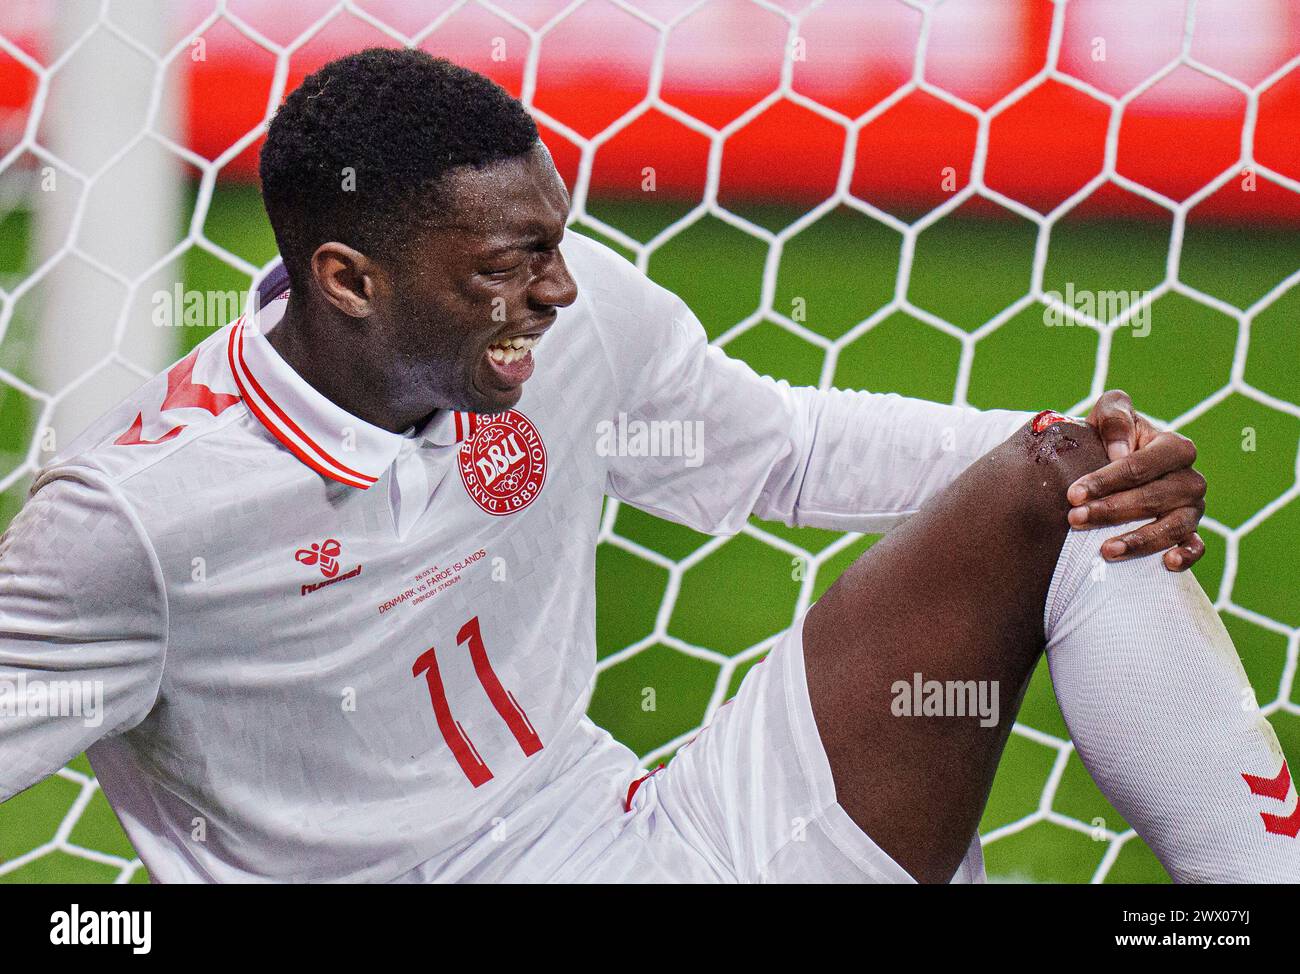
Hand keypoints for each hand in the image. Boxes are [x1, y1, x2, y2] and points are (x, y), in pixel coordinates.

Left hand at [1066, 390, 1205, 571]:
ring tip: (1105, 550)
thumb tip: (1120, 452)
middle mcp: (1189, 478)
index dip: (1107, 480)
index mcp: (1174, 447)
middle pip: (1154, 498)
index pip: (1141, 466)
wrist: (1110, 462)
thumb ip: (1114, 417)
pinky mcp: (1190, 532)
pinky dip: (1186, 555)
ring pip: (1174, 526)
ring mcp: (1192, 508)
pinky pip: (1196, 546)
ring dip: (1140, 540)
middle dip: (1112, 510)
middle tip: (1075, 519)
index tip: (1074, 494)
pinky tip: (1166, 564)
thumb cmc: (1108, 437)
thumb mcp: (1108, 413)